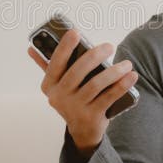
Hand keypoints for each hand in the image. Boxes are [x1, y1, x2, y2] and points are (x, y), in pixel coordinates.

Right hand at [27, 29, 138, 154]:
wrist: (82, 130)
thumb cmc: (71, 99)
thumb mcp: (57, 85)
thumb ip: (46, 66)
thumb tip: (31, 47)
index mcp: (49, 85)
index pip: (55, 62)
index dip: (64, 47)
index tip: (75, 32)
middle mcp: (59, 97)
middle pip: (77, 72)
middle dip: (95, 56)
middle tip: (110, 46)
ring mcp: (75, 108)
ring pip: (95, 84)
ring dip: (113, 71)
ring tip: (127, 64)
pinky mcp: (91, 117)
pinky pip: (109, 97)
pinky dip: (122, 86)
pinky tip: (131, 77)